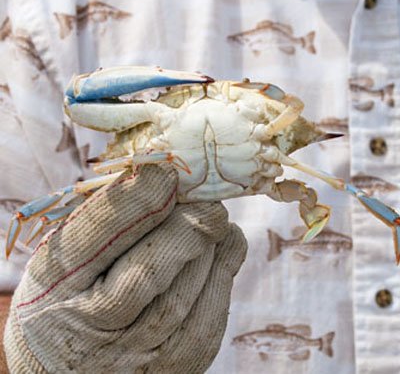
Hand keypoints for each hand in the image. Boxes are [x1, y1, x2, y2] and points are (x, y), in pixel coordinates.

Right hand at [4, 165, 246, 372]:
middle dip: (187, 224)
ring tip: (207, 218)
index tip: (168, 172)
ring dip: (209, 243)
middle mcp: (93, 327)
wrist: (71, 367)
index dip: (139, 202)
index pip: (97, 240)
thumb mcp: (65, 253)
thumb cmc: (71, 292)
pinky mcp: (180, 363)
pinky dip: (223, 266)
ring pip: (190, 286)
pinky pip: (214, 308)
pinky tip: (219, 245)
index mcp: (54, 286)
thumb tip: (158, 168)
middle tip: (204, 196)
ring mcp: (138, 352)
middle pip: (150, 269)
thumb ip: (104, 215)